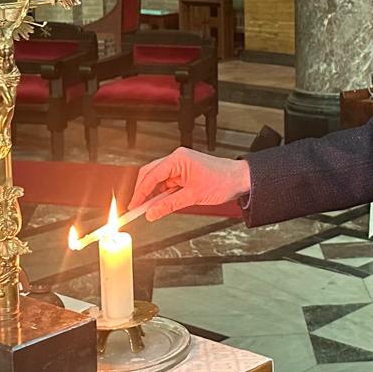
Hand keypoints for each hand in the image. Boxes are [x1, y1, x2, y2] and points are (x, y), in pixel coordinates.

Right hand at [131, 148, 251, 221]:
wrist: (239, 179)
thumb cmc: (222, 181)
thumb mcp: (193, 197)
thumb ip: (169, 205)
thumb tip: (152, 213)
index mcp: (178, 159)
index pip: (151, 175)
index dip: (140, 192)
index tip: (133, 205)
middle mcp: (177, 159)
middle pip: (150, 174)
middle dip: (142, 191)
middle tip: (136, 208)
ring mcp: (180, 165)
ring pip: (158, 179)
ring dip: (153, 194)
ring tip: (148, 209)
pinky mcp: (184, 172)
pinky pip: (167, 183)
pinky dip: (162, 194)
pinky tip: (160, 203)